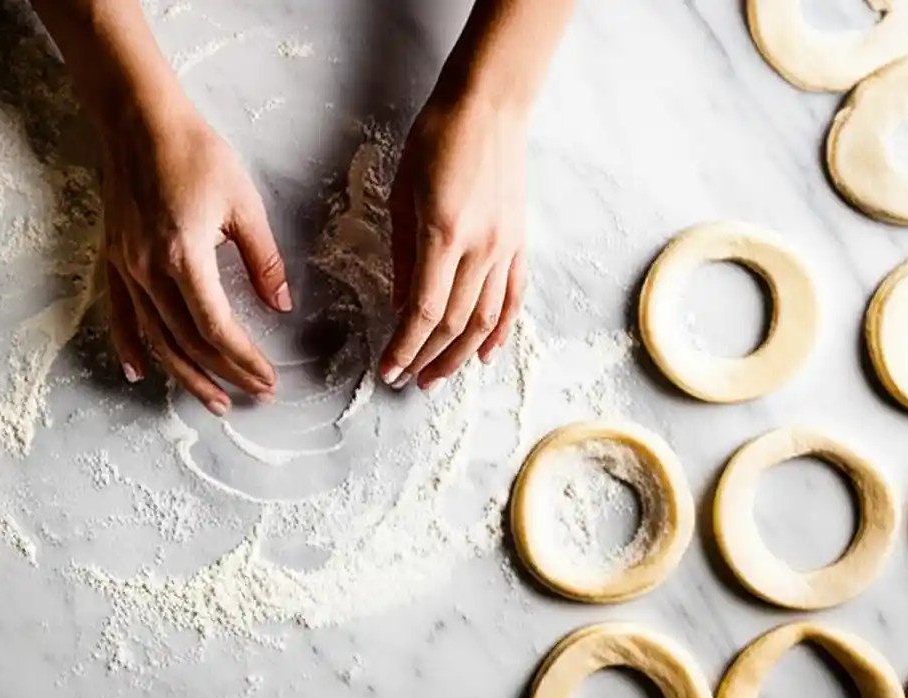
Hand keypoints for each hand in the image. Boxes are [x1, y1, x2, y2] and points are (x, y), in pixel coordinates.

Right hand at [100, 108, 291, 414]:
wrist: (139, 119)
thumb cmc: (195, 152)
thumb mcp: (243, 203)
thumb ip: (263, 259)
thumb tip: (281, 304)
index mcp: (185, 258)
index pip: (217, 329)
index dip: (243, 361)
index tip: (268, 379)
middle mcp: (149, 271)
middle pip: (187, 343)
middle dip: (222, 375)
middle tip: (252, 396)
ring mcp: (127, 268)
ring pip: (156, 338)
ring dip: (184, 374)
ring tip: (212, 399)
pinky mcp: (114, 259)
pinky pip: (120, 315)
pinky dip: (130, 346)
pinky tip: (141, 371)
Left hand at [381, 94, 527, 391]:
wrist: (488, 108)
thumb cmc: (436, 141)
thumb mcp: (402, 195)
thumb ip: (403, 255)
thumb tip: (400, 304)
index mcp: (443, 234)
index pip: (424, 310)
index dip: (404, 346)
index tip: (388, 369)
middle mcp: (480, 247)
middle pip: (454, 322)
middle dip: (427, 358)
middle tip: (407, 381)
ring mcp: (505, 246)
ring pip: (485, 318)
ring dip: (460, 354)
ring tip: (437, 376)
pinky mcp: (519, 242)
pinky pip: (513, 296)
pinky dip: (500, 329)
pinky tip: (484, 353)